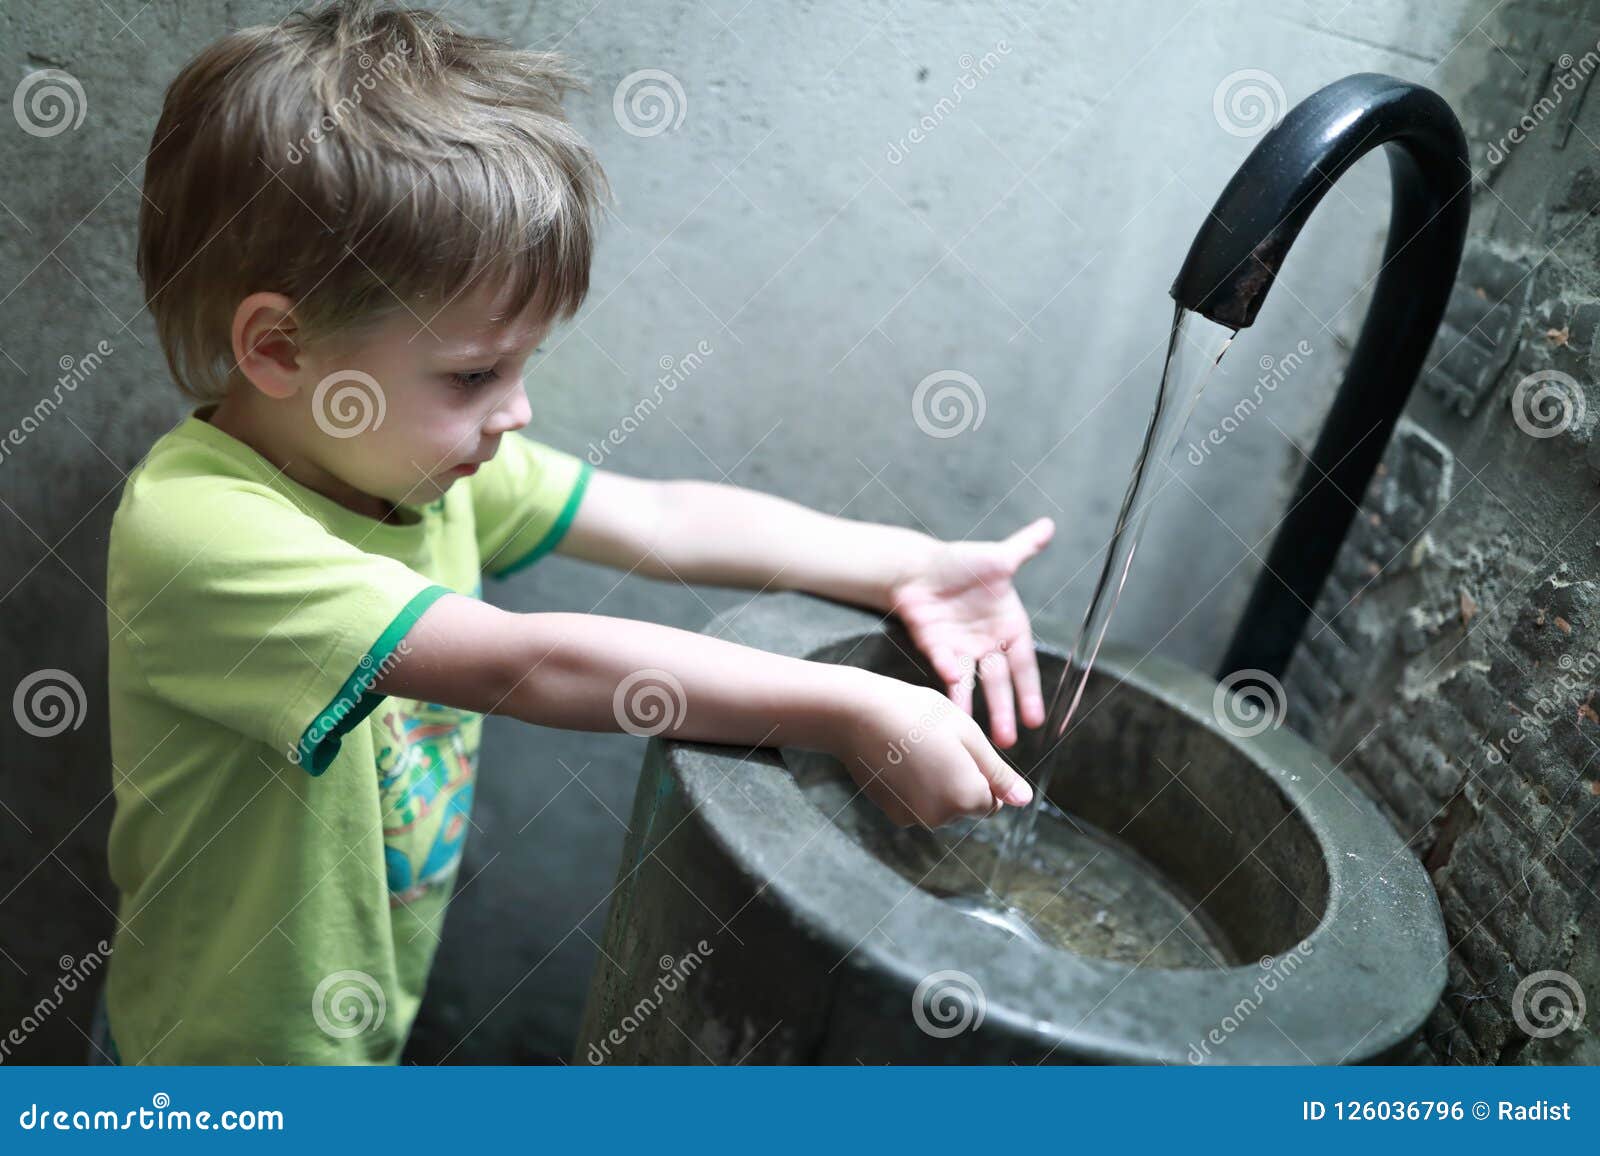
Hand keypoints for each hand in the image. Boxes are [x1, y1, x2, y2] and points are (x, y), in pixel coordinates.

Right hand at [831, 676, 1032, 827]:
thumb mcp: (968, 735)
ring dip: (937, 783)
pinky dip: (914, 787)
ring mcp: (913, 818)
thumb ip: (997, 773)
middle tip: (936, 743)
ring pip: (941, 805)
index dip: (980, 772)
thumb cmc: (917, 715)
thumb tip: (1025, 800)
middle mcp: (941, 818)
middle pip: (965, 806)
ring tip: (916, 749)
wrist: (856, 715)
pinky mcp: (892, 813)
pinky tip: (900, 760)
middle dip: (959, 780)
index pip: (992, 800)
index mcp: (966, 797)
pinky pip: (917, 804)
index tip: (958, 746)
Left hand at [886, 516, 1054, 748]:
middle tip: (1010, 740)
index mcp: (1009, 628)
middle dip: (1005, 710)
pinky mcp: (935, 648)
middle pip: (999, 682)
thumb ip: (1024, 548)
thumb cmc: (962, 563)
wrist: (921, 567)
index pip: (1024, 665)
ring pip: (972, 683)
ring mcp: (961, 649)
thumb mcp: (998, 557)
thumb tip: (1049, 525)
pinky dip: (949, 672)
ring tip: (979, 734)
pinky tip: (955, 683)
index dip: (1030, 692)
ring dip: (976, 706)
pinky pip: (944, 663)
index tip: (1037, 719)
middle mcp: (988, 644)